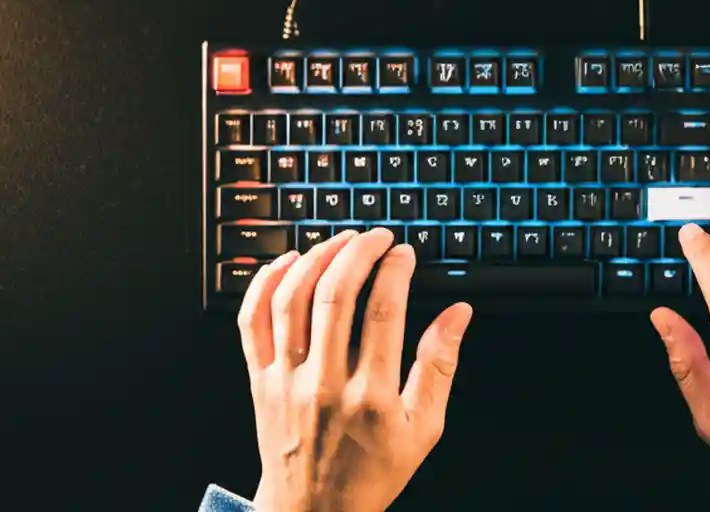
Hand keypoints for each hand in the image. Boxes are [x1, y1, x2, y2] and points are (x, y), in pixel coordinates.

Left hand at [237, 228, 473, 511]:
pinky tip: (288, 263)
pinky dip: (265, 284)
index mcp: (370, 397)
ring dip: (316, 259)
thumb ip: (440, 366)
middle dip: (358, 252)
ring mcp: (285, 381)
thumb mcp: (424, 427)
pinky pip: (251, 322)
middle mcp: (324, 384)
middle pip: (334, 296)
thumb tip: (458, 315)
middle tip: (375, 237)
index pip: (383, 313)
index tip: (405, 253)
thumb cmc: (371, 472)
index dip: (396, 271)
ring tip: (339, 241)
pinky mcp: (259, 381)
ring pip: (290, 301)